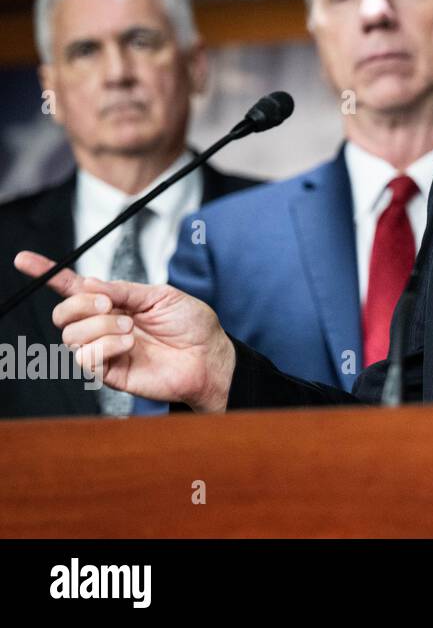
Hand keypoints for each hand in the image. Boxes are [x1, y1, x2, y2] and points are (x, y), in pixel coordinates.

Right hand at [13, 251, 235, 412]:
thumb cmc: (191, 325)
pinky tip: (129, 344)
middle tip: (110, 305)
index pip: (74, 289)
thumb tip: (87, 283)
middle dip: (81, 304)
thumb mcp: (160, 295)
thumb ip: (123, 290)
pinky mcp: (108, 372)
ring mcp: (105, 350)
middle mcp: (104, 326)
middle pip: (63, 313)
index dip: (48, 273)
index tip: (23, 260)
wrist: (209, 356)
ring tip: (131, 328)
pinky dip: (106, 345)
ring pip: (72, 335)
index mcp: (115, 303)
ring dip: (101, 326)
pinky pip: (86, 357)